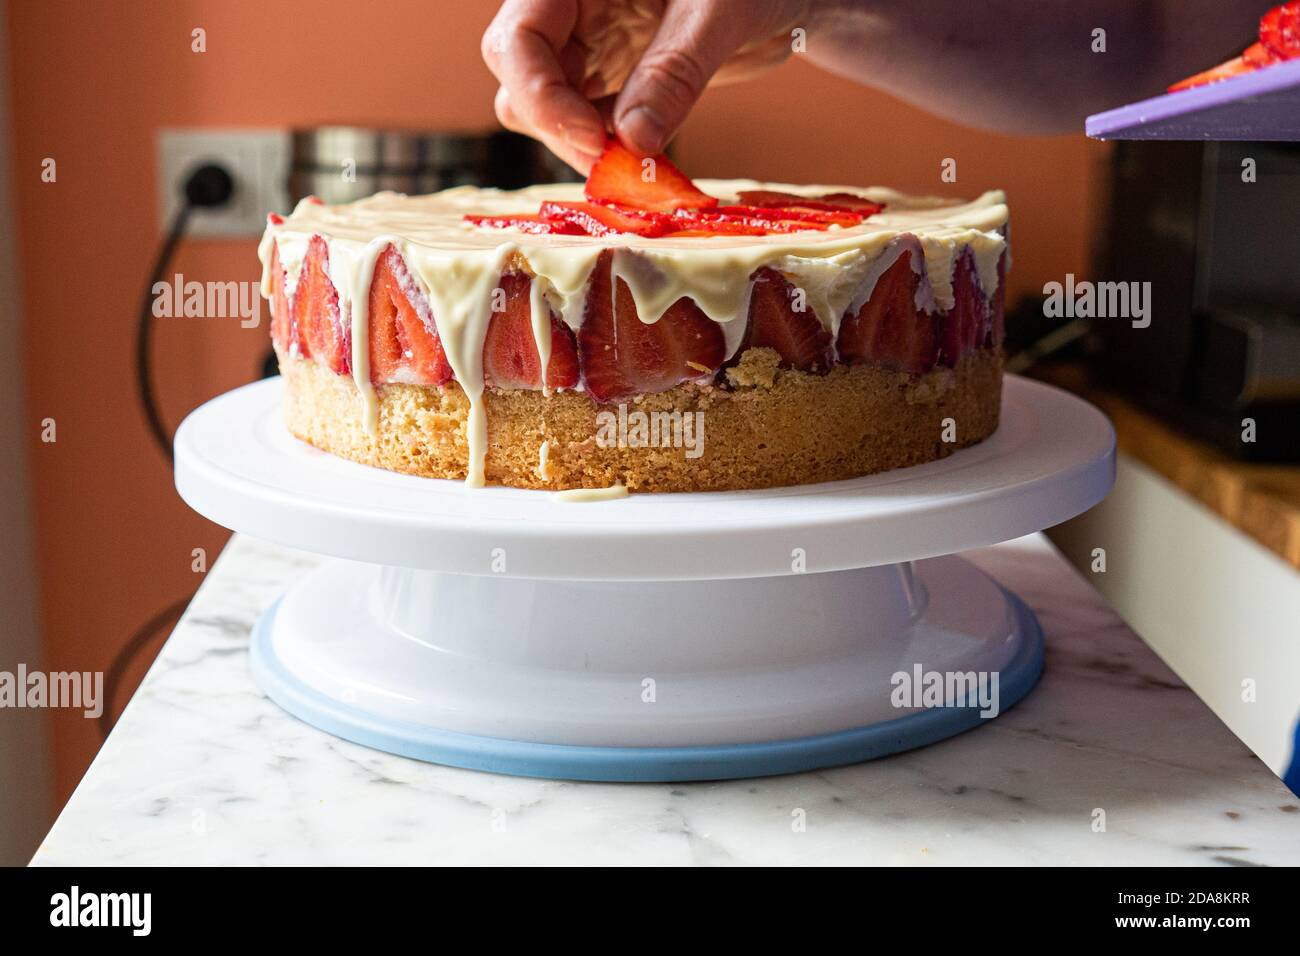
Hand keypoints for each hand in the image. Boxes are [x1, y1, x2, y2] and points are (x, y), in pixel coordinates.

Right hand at [482, 0, 813, 171]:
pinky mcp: (613, 79)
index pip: (518, 39)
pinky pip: (587, 124)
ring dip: (585, 148)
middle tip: (621, 166)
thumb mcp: (720, 12)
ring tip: (644, 167)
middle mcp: (570, 9)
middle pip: (520, 80)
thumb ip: (675, 72)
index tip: (596, 140)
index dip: (543, 96)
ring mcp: (588, 45)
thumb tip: (634, 142)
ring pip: (547, 110)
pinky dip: (611, 151)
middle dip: (562, 130)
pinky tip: (650, 160)